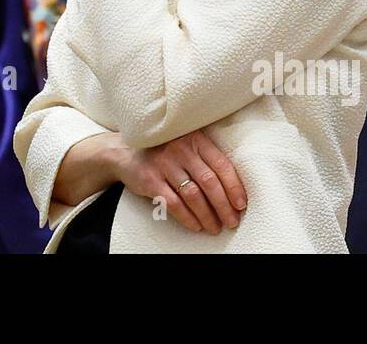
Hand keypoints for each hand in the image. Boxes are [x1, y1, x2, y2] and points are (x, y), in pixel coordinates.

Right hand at [114, 128, 247, 234]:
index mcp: (195, 139)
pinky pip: (174, 204)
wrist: (124, 151)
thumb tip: (233, 189)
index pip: (222, 165)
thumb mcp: (186, 144)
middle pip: (210, 182)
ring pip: (193, 195)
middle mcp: (181, 150)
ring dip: (208, 215)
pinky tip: (196, 226)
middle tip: (232, 221)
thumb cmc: (164, 151)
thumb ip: (206, 158)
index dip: (235, 187)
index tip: (241, 204)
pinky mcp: (151, 181)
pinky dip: (188, 218)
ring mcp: (165, 165)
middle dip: (224, 206)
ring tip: (215, 227)